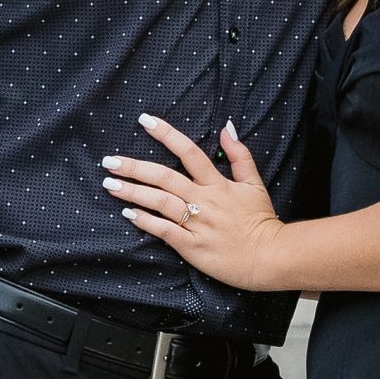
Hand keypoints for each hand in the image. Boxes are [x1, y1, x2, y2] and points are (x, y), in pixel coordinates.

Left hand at [103, 115, 289, 290]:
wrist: (269, 257)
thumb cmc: (260, 220)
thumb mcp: (254, 184)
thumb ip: (240, 155)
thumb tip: (226, 129)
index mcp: (218, 184)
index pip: (189, 152)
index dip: (167, 134)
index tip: (145, 121)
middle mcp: (204, 201)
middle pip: (165, 177)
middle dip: (135, 167)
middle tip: (110, 161)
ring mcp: (197, 224)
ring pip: (160, 202)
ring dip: (133, 192)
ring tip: (110, 185)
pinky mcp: (192, 246)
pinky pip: (164, 231)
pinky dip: (146, 221)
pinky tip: (129, 213)